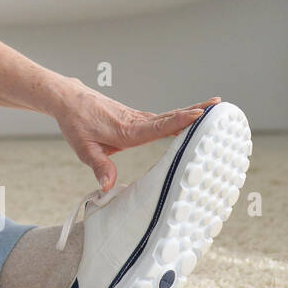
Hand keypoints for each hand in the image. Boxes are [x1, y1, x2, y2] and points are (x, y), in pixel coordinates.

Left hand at [54, 83, 221, 190]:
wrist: (68, 100)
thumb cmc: (75, 123)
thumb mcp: (82, 147)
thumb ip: (98, 166)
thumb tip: (106, 186)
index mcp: (126, 130)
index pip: (157, 127)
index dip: (178, 121)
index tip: (199, 115)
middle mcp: (135, 122)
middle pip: (169, 118)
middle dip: (195, 112)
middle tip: (219, 107)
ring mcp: (137, 118)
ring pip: (167, 117)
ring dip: (191, 112)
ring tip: (216, 108)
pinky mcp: (136, 118)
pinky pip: (161, 118)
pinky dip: (179, 117)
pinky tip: (192, 117)